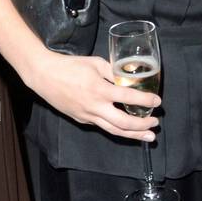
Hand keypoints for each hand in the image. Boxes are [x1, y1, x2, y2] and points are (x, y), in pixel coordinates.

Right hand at [31, 50, 160, 139]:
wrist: (44, 76)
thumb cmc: (70, 66)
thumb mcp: (96, 63)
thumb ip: (114, 71)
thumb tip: (130, 77)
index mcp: (100, 90)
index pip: (129, 98)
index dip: (146, 100)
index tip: (157, 101)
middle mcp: (95, 107)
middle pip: (124, 123)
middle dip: (142, 126)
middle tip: (155, 124)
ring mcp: (87, 116)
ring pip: (114, 130)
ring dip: (133, 135)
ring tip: (148, 137)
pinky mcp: (82, 120)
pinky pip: (103, 126)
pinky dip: (117, 129)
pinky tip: (128, 129)